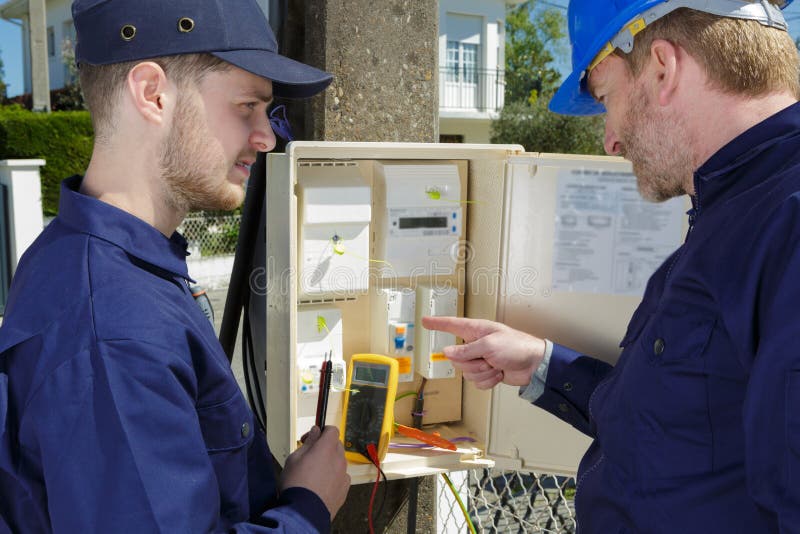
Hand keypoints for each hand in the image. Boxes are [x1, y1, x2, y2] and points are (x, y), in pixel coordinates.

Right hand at [280, 426, 350, 517]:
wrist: (303, 512)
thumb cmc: (296, 486)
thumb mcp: (294, 458)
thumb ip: (308, 442)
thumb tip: (315, 432)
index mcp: (327, 448)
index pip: (332, 430)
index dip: (322, 431)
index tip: (313, 436)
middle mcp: (339, 459)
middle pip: (336, 445)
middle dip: (325, 446)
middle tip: (310, 454)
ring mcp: (343, 474)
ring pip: (339, 461)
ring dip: (329, 462)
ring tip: (314, 472)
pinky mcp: (344, 489)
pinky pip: (341, 476)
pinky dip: (334, 476)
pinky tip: (321, 483)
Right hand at [421, 316, 544, 388]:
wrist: (534, 365)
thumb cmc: (516, 346)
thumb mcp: (489, 345)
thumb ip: (466, 350)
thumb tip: (447, 352)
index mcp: (476, 331)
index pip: (451, 325)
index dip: (437, 323)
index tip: (424, 321)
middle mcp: (475, 344)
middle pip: (457, 359)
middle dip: (473, 363)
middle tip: (488, 359)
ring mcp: (480, 360)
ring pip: (466, 373)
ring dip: (483, 373)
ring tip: (496, 366)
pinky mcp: (486, 373)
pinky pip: (476, 382)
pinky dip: (488, 381)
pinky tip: (498, 374)